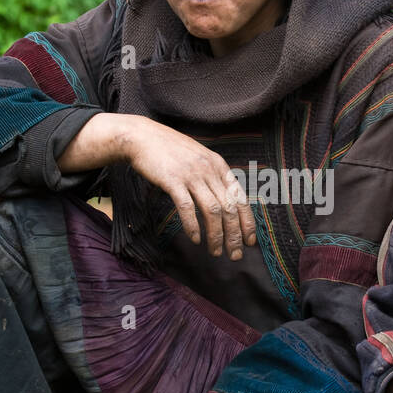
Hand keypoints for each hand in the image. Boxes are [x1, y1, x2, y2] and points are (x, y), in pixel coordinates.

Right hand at [121, 116, 257, 260]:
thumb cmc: (170, 151)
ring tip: (215, 252)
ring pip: (212, 210)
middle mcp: (209, 170)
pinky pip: (187, 207)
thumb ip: (212, 177)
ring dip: (216, 235)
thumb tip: (224, 203)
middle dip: (234, 235)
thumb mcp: (199, 158)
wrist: (142, 137)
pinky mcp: (173, 180)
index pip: (240, 198)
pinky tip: (195, 239)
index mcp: (219, 165)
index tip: (249, 241)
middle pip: (229, 208)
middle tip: (234, 255)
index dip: (247, 222)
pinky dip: (192, 225)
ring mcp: (191, 175)